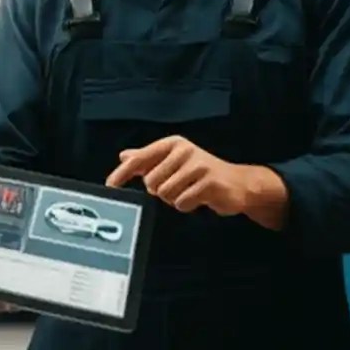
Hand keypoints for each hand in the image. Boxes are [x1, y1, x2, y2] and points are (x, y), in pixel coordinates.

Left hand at [105, 136, 249, 215]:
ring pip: (166, 194)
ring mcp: (198, 165)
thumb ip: (149, 159)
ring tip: (189, 192)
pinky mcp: (209, 183)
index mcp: (173, 144)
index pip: (140, 158)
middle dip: (160, 191)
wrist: (239, 183)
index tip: (109, 186)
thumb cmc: (202, 173)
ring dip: (175, 199)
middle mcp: (184, 150)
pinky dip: (187, 206)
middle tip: (177, 187)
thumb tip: (124, 156)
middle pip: (151, 182)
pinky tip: (199, 198)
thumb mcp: (175, 161)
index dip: (122, 173)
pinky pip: (182, 203)